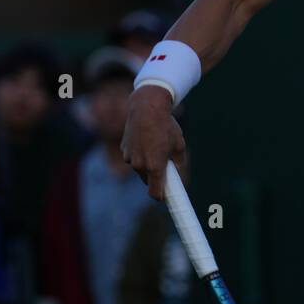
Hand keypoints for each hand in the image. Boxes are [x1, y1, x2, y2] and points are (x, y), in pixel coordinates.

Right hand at [120, 85, 185, 199]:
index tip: (167, 195)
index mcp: (155, 166)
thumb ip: (179, 162)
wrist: (146, 107)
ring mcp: (130, 158)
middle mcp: (140, 165)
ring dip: (146, 164)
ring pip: (140, 169)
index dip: (162, 196)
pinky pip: (133, 158)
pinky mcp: (124, 150)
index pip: (156, 193)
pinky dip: (139, 155)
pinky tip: (145, 141)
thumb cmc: (165, 126)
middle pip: (148, 181)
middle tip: (165, 165)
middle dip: (156, 177)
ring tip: (155, 147)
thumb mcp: (179, 145)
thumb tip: (178, 173)